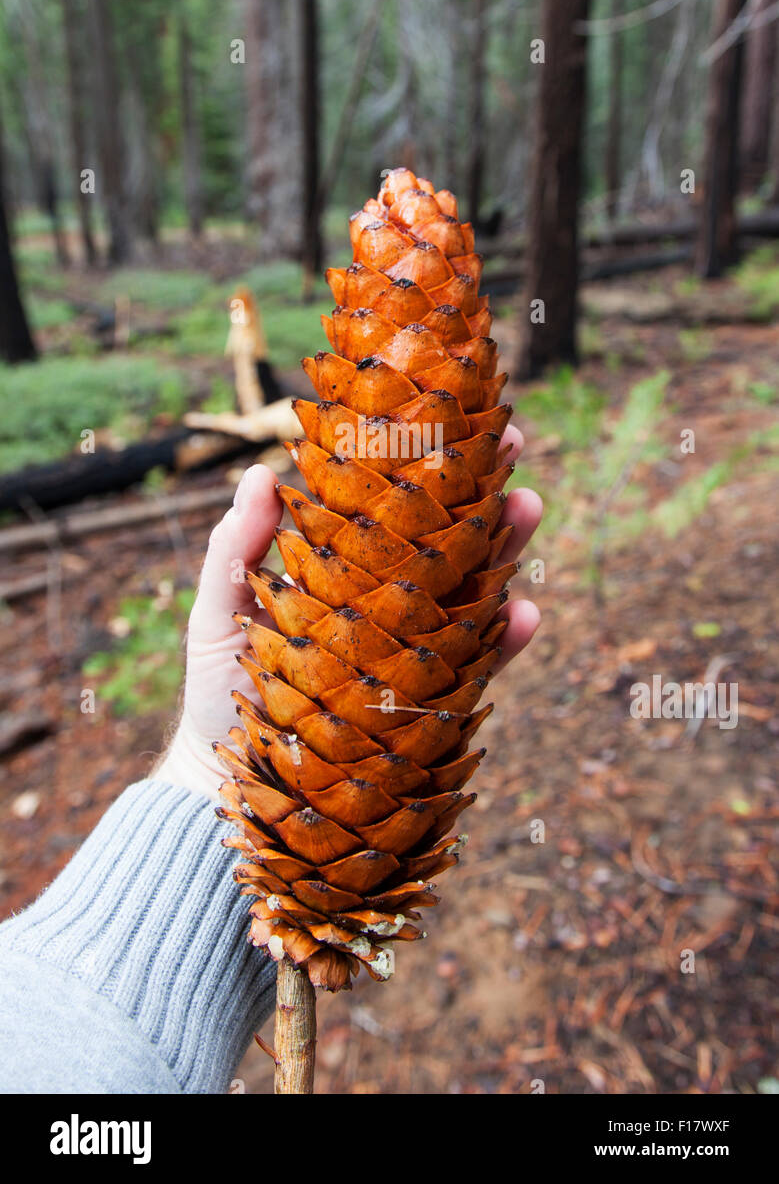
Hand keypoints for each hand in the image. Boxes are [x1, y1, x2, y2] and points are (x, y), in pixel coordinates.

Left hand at [155, 430, 541, 800]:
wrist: (228, 778)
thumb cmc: (222, 686)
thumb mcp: (219, 610)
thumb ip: (237, 547)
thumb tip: (260, 472)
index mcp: (345, 568)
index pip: (392, 506)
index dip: (420, 462)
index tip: (446, 415)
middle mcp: (389, 601)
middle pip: (447, 535)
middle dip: (482, 487)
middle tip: (511, 443)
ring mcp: (415, 647)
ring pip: (476, 585)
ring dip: (507, 547)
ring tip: (527, 507)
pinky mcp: (431, 701)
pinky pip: (478, 664)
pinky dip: (506, 640)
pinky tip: (522, 614)